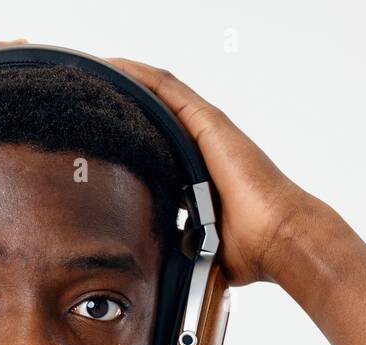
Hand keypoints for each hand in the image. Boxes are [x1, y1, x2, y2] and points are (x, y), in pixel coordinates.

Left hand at [105, 57, 313, 285]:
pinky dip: (142, 76)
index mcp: (197, 178)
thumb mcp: (202, 252)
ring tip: (95, 71)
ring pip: (160, 96)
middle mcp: (201, 150)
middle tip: (87, 101)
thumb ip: (182, 248)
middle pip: (156, 119)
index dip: (131, 143)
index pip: (158, 152)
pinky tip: (116, 65)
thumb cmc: (252, 249)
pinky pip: (169, 89)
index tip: (100, 141)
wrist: (278, 238)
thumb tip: (164, 257)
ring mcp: (206, 133)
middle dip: (123, 109)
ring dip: (128, 82)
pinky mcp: (208, 123)